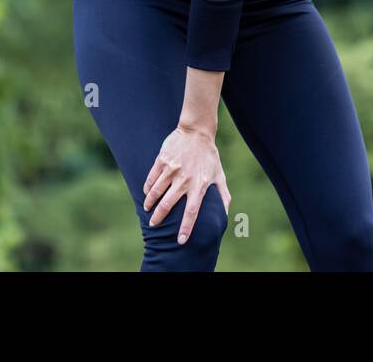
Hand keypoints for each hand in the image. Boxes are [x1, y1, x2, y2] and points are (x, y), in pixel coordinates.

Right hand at [141, 123, 230, 241]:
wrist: (197, 132)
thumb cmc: (209, 156)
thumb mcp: (219, 175)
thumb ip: (223, 195)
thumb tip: (226, 214)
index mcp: (199, 185)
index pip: (192, 212)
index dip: (186, 228)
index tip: (180, 240)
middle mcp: (184, 179)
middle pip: (167, 205)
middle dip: (158, 218)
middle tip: (154, 225)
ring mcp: (171, 169)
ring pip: (155, 193)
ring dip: (149, 204)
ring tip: (148, 210)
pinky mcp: (161, 161)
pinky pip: (150, 179)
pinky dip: (147, 189)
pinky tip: (146, 193)